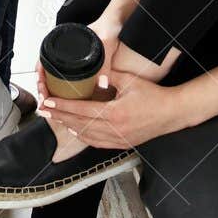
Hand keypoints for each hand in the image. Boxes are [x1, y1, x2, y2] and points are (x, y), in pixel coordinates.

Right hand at [34, 17, 119, 108]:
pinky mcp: (77, 64)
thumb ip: (105, 65)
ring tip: (48, 102)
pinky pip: (62, 76)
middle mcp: (63, 51)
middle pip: (45, 71)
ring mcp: (68, 58)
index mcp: (64, 43)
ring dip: (49, 89)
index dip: (39, 76)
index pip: (43, 61)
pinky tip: (60, 97)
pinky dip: (58, 87)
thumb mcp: (106, 44)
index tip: (41, 87)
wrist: (115, 22)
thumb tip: (102, 84)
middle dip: (42, 87)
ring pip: (52, 75)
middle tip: (44, 101)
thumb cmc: (107, 27)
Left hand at [40, 71, 187, 149]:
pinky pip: (97, 142)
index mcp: (115, 113)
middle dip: (60, 116)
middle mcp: (114, 129)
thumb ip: (110, 76)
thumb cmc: (153, 95)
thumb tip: (95, 74)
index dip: (63, 106)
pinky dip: (84, 136)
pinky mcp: (122, 143)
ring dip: (70, 126)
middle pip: (79, 124)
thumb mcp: (130, 81)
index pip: (81, 110)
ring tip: (56, 118)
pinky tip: (76, 130)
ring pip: (87, 136)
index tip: (49, 102)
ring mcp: (118, 139)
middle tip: (44, 110)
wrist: (172, 113)